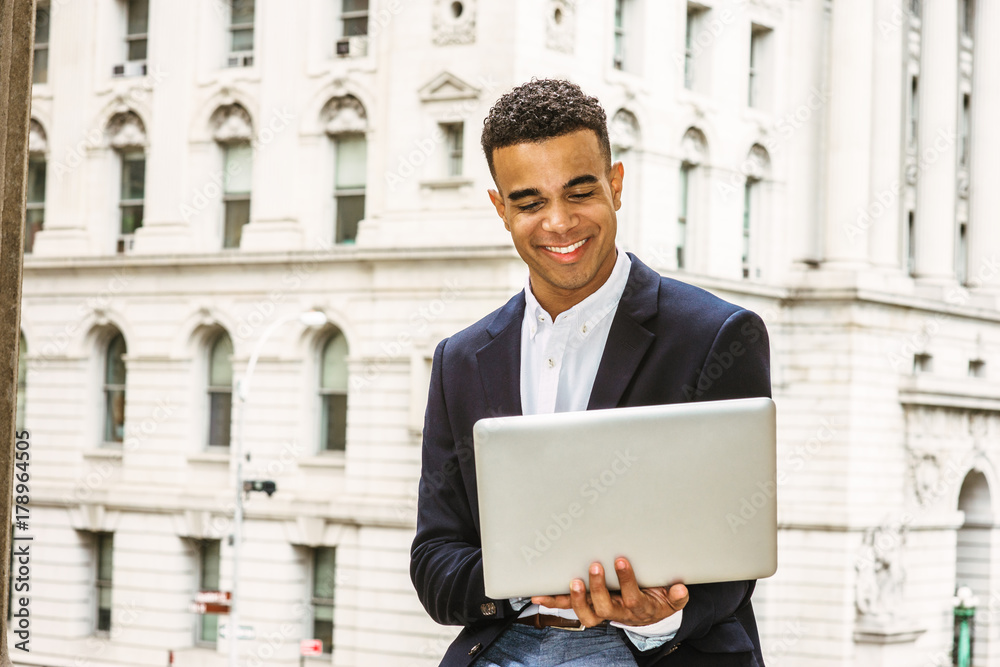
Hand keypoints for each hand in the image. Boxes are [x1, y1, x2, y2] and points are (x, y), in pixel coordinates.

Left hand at [530, 557, 687, 627]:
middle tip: (595, 565)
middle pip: (605, 607)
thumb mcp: (671, 601)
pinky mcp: (588, 607)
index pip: (631, 596)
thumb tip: (680, 588)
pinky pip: (569, 608)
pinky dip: (554, 602)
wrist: (647, 617)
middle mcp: (617, 611)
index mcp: (637, 607)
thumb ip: (676, 596)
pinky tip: (538, 596)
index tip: (620, 560)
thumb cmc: (656, 601)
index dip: (626, 580)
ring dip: (576, 599)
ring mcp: (601, 610)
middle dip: (598, 587)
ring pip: (587, 612)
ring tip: (572, 581)